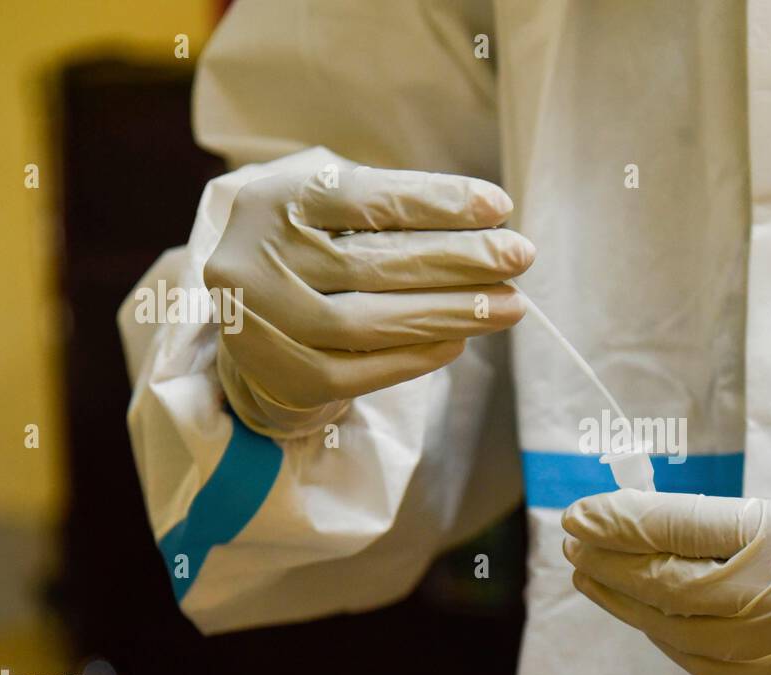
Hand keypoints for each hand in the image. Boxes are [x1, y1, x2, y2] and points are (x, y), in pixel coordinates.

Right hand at [204, 153, 534, 436]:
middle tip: (520, 256)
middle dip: (460, 259)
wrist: (250, 328)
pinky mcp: (291, 378)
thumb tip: (487, 230)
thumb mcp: (334, 218)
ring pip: (375, 321)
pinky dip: (420, 355)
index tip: (499, 208)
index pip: (368, 199)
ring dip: (452, 313)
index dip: (437, 203)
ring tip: (509, 305)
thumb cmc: (311, 258)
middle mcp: (261, 261)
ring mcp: (270, 325)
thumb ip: (395, 216)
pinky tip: (461, 341)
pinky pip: (368, 371)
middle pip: (378, 262)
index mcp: (276, 204)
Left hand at [562, 489, 770, 674]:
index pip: (680, 530)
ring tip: (597, 580)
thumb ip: (747, 526)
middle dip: (611, 564)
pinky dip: (674, 644)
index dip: (622, 521)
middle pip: (666, 589)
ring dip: (631, 607)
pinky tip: (656, 623)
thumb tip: (669, 529)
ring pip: (679, 637)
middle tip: (576, 543)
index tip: (582, 511)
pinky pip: (713, 672)